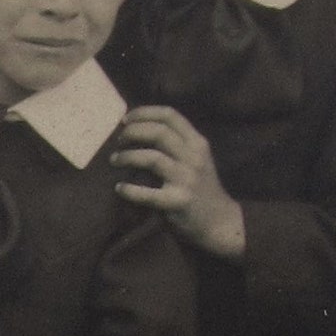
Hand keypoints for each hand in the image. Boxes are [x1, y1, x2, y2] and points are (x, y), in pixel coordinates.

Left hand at [110, 107, 245, 258]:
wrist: (220, 222)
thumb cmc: (202, 188)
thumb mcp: (198, 159)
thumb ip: (178, 143)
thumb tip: (142, 128)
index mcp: (197, 143)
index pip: (170, 115)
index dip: (144, 113)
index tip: (125, 120)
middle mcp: (193, 157)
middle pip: (159, 132)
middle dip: (133, 132)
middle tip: (118, 141)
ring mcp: (186, 180)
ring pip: (151, 158)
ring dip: (127, 157)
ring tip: (114, 160)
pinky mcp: (178, 202)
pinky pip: (148, 194)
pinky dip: (129, 190)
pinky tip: (119, 188)